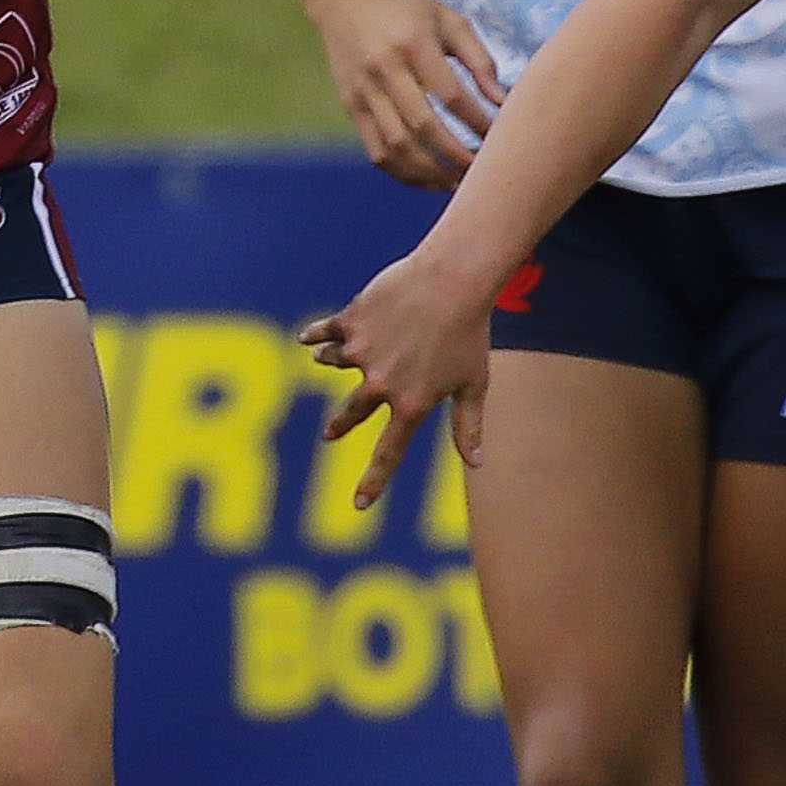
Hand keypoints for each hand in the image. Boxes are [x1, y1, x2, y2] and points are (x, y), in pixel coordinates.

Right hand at [298, 247, 497, 511]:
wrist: (454, 280)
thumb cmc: (470, 332)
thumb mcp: (474, 384)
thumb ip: (469, 427)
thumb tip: (477, 464)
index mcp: (412, 404)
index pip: (389, 453)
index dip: (373, 481)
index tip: (359, 505)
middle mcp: (381, 384)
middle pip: (351, 414)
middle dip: (339, 426)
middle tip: (330, 435)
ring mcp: (362, 352)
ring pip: (336, 363)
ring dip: (333, 362)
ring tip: (327, 358)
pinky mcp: (351, 322)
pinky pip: (326, 333)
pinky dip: (316, 336)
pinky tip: (308, 339)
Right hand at [302, 0, 501, 190]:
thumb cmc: (407, 8)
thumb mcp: (448, 20)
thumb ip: (479, 59)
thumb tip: (502, 102)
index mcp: (413, 42)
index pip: (451, 94)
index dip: (477, 121)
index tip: (499, 137)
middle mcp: (385, 68)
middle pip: (423, 125)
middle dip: (456, 155)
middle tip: (482, 171)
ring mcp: (364, 90)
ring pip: (397, 145)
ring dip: (430, 172)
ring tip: (458, 184)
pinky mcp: (351, 106)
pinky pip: (376, 150)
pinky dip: (402, 172)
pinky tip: (427, 179)